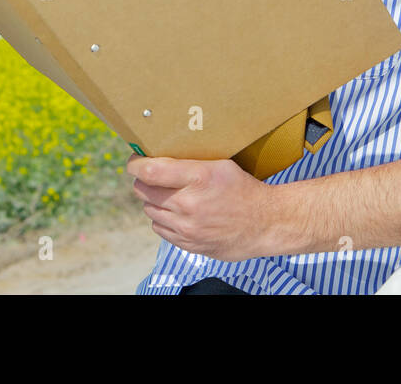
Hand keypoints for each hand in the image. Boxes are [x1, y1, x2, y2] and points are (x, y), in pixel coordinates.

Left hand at [127, 154, 276, 261]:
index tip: (135, 161)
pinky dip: (162, 219)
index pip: (150, 171)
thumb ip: (189, 162)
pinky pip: (159, 229)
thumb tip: (157, 157)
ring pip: (149, 210)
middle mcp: (189, 204)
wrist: (265, 224)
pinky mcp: (189, 244)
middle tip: (152, 175)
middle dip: (143, 180)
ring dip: (153, 200)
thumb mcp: (220, 165)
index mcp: (198, 178)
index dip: (135, 164)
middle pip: (143, 190)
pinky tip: (176, 212)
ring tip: (167, 194)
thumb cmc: (243, 189)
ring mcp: (187, 228)